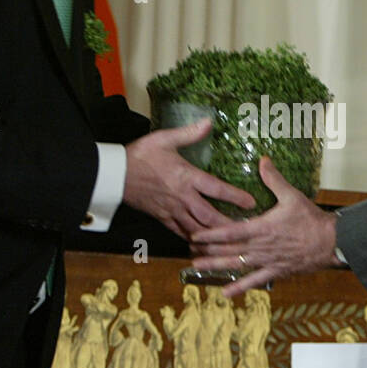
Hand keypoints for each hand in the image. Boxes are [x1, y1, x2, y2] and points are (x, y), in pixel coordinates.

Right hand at [123, 118, 254, 238]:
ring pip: (196, 229)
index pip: (216, 189)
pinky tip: (202, 245)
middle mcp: (182, 197)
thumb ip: (188, 133)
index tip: (251, 203)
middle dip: (228, 225)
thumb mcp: (164, 139)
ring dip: (213, 237)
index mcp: (186, 177)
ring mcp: (172, 210)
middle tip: (246, 232)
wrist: (114, 175)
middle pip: (210, 216)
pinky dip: (192, 240)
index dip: (235, 197)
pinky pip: (180, 232)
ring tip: (229, 244)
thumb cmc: (140, 155)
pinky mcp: (162, 218)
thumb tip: (208, 122)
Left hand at [189, 157, 338, 295]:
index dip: (211, 233)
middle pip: (228, 249)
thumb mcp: (292, 196)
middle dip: (207, 249)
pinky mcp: (275, 272)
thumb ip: (274, 179)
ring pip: (236, 265)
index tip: (195, 234)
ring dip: (216, 266)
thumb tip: (263, 160)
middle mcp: (260, 247)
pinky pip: (254, 281)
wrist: (330, 242)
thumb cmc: (311, 219)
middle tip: (188, 248)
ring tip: (196, 267)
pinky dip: (239, 287)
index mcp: (261, 227)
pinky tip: (225, 293)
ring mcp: (266, 261)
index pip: (230, 231)